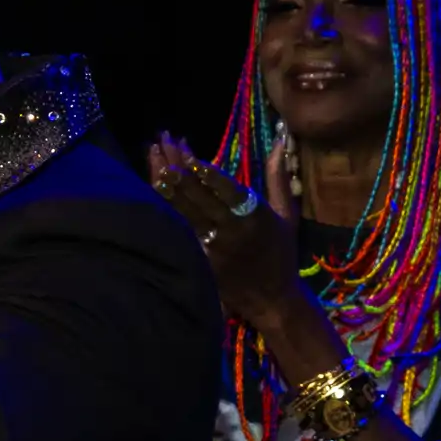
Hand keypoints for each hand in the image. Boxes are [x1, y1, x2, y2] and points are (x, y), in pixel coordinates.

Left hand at [147, 131, 302, 328]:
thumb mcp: (286, 215)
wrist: (271, 299)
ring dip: (167, 186)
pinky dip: (166, 210)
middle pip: (200, 197)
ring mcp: (213, 247)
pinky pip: (179, 230)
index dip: (208, 174)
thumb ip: (278, 179)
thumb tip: (277, 141)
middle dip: (180, 169)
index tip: (191, 156)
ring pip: (184, 212)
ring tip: (154, 162)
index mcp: (256, 217)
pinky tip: (154, 192)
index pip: (229, 191)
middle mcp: (233, 230)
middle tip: (162, 146)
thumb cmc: (280, 253)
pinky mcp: (199, 260)